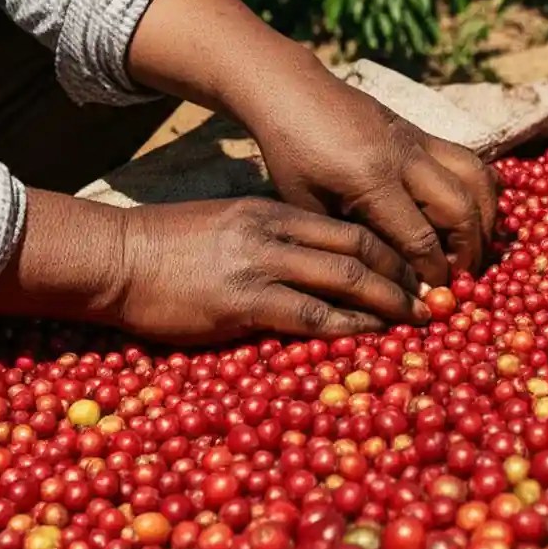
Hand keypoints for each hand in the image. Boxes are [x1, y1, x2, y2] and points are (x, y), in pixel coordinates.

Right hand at [112, 197, 432, 342]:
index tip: (417, 272)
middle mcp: (274, 232)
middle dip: (404, 275)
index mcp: (273, 212)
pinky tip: (370, 336)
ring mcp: (259, 265)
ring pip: (345, 279)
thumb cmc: (168, 248)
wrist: (114, 258)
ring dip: (389, 302)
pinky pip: (310, 316)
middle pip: (360, 247)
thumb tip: (315, 266)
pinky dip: (349, 327)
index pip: (350, 226)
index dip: (392, 250)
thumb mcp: (229, 225)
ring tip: (415, 320)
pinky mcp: (242, 302)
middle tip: (432, 299)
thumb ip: (274, 241)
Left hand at [127, 0, 497, 287]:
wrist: (293, 92)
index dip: (433, 274)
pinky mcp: (425, 133)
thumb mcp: (307, 206)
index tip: (432, 298)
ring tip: (474, 249)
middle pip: (461, 210)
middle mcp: (406, 158)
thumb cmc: (291, 155)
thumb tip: (385, 285)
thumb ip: (351, 240)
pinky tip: (474, 215)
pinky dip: (482, 191)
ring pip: (478, 180)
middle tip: (459, 278)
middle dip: (468, 252)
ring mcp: (420, 141)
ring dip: (485, 220)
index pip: (420, 238)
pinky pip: (472, 162)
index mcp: (370, 180)